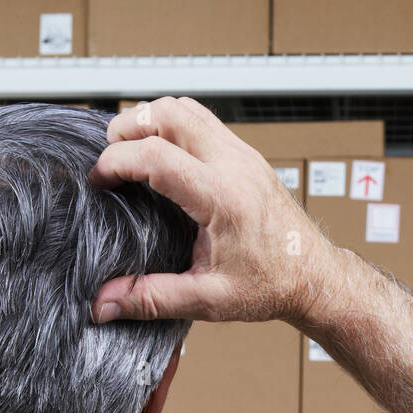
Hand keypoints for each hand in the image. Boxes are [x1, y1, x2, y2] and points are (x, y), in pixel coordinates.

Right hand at [89, 97, 335, 325]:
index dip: (115, 162)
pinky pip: (203, 121)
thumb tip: (106, 303)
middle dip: (128, 127)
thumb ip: (154, 299)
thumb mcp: (209, 299)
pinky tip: (162, 156)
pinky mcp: (246, 156)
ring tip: (131, 152)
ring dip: (151, 120)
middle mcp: (234, 165)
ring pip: (186, 108)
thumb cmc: (272, 286)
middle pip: (168, 112)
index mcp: (223, 197)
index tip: (98, 180)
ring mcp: (243, 155)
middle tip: (110, 158)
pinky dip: (174, 126)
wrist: (314, 277)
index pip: (156, 155)